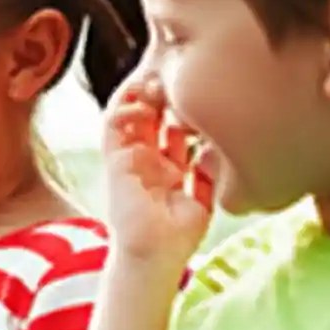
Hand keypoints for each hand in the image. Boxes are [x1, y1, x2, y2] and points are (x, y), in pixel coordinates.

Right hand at [101, 76, 213, 270]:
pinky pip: (112, 128)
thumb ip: (209, 171)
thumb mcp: (203, 196)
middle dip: (163, 95)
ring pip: (131, 117)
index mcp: (168, 169)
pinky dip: (122, 107)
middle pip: (153, 118)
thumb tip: (217, 145)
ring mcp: (130, 161)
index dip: (183, 107)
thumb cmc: (178, 237)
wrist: (156, 255)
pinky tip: (139, 93)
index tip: (200, 87)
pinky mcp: (115, 162)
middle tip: (177, 74)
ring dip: (140, 96)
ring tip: (155, 77)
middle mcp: (148, 162)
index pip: (173, 129)